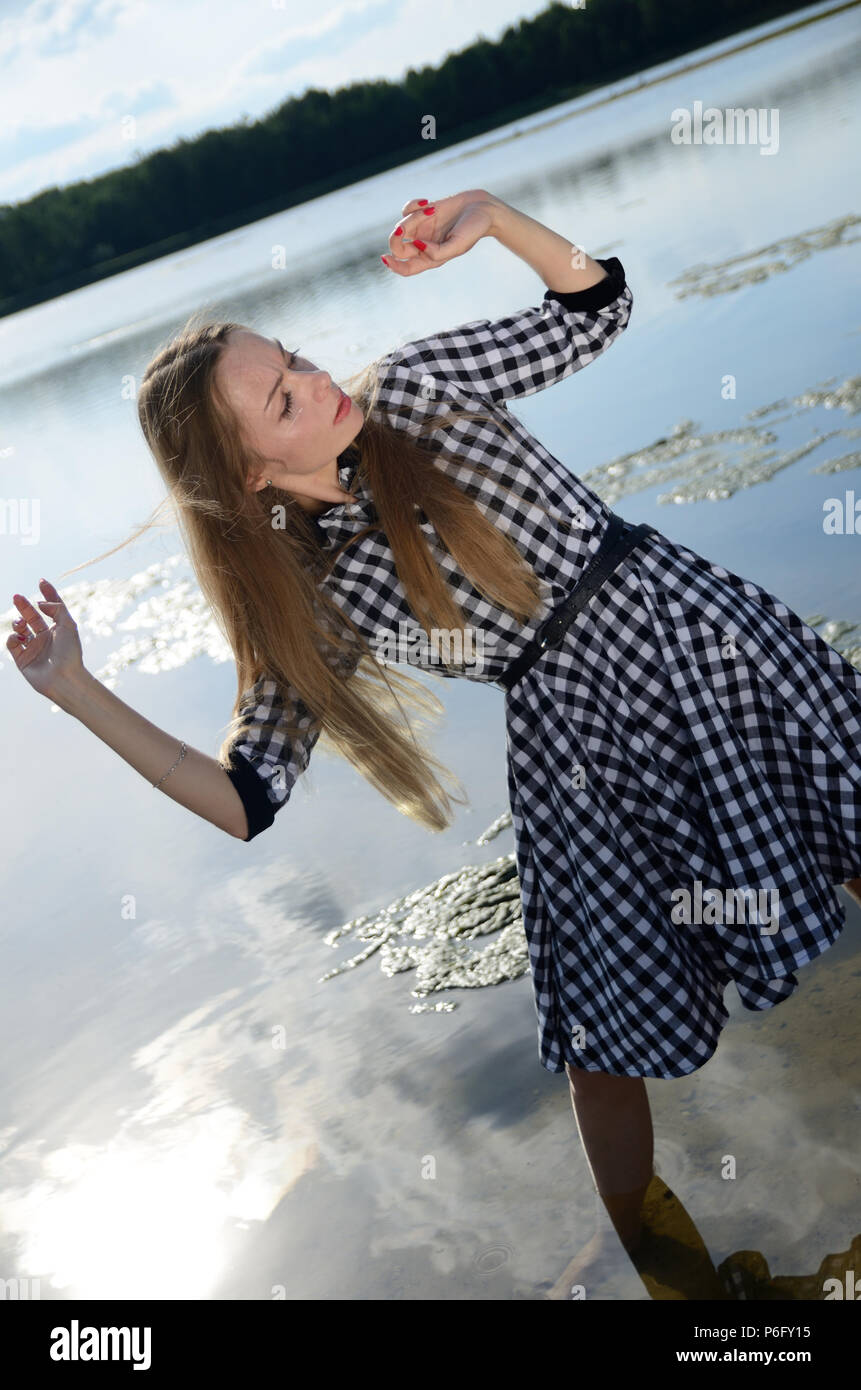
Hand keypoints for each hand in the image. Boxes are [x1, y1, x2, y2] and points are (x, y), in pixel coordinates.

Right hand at [6, 578, 85, 697]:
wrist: (63, 678)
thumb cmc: (69, 652)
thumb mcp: (68, 625)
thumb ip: (56, 608)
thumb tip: (40, 603)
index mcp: (58, 630)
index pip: (51, 608)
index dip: (47, 594)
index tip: (41, 582)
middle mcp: (45, 639)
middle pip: (32, 617)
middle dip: (24, 606)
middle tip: (17, 596)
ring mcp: (33, 648)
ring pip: (20, 629)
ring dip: (18, 622)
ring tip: (21, 623)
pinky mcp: (22, 659)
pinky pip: (12, 643)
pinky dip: (13, 637)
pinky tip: (20, 638)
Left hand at [381, 190, 499, 276]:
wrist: (482, 207)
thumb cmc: (473, 230)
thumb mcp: (457, 246)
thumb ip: (436, 253)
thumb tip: (416, 245)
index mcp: (431, 259)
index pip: (406, 268)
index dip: (394, 266)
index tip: (386, 257)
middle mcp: (423, 245)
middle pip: (398, 248)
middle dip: (397, 237)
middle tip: (403, 227)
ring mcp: (422, 228)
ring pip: (402, 226)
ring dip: (412, 217)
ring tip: (430, 209)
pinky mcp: (423, 212)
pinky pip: (406, 210)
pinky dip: (412, 205)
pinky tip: (427, 202)